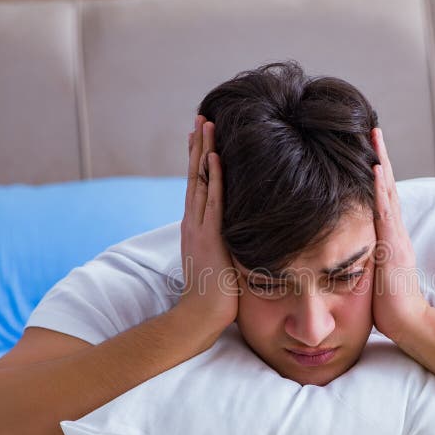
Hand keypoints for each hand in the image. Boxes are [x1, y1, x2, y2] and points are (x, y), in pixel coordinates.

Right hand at [176, 114, 238, 329]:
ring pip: (201, 181)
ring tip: (206, 124)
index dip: (200, 160)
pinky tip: (215, 157)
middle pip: (196, 175)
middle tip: (202, 118)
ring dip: (203, 151)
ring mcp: (199, 228)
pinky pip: (213, 201)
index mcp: (196, 227)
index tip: (202, 137)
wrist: (200, 316)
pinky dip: (214, 178)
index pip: (198, 186)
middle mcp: (194, 222)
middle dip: (198, 146)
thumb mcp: (222, 261)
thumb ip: (227, 243)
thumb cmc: (216, 295)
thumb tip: (240, 235)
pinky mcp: (209, 236)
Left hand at [370, 127, 430, 344]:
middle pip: (387, 185)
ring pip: (388, 190)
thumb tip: (347, 250)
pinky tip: (375, 168)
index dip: (375, 172)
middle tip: (371, 128)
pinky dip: (380, 188)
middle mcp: (396, 230)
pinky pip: (386, 211)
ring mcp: (396, 235)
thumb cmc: (389, 306)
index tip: (367, 148)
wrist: (410, 324)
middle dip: (379, 156)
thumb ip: (365, 257)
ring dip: (381, 161)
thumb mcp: (372, 274)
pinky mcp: (393, 245)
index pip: (382, 197)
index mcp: (390, 236)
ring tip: (374, 135)